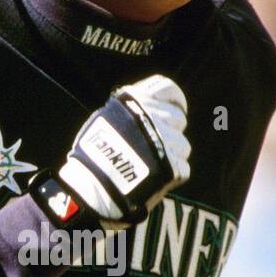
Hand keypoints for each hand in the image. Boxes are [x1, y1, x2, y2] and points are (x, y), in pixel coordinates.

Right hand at [58, 75, 190, 229]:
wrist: (92, 187)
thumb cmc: (92, 156)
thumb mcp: (106, 119)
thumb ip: (130, 112)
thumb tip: (145, 111)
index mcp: (137, 101)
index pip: (168, 88)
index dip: (174, 100)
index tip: (173, 109)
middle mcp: (155, 117)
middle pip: (179, 119)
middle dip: (170, 131)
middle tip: (154, 145)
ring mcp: (166, 143)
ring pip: (183, 146)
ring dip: (170, 154)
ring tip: (150, 165)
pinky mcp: (174, 167)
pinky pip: (183, 168)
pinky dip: (171, 175)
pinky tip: (154, 179)